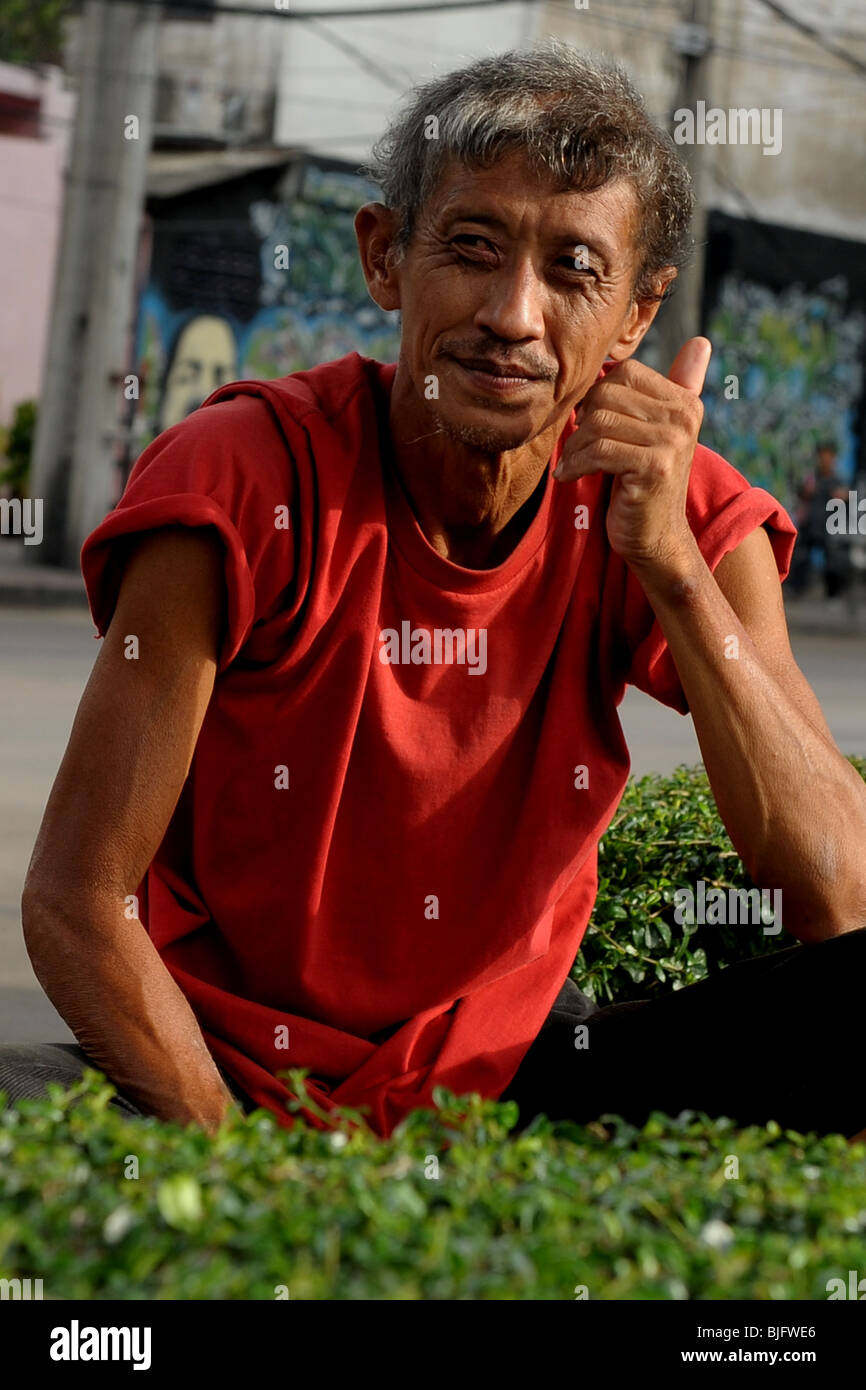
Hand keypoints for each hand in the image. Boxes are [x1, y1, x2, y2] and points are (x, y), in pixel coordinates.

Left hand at [554, 338, 711, 577]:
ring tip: (573, 463)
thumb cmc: (644, 483)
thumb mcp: (660, 432)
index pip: (626, 372)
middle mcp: (684, 418)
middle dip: (582, 421)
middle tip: (576, 447)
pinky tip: (569, 476)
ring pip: (598, 423)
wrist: (655, 538)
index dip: (598, 395)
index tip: (589, 423)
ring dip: (575, 446)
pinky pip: (598, 451)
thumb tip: (701, 342)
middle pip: (608, 395)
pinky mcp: (654, 468)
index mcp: (686, 403)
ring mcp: (672, 442)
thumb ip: (677, 388)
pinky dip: (575, 464)